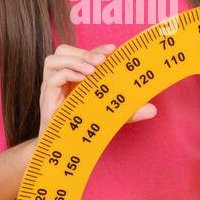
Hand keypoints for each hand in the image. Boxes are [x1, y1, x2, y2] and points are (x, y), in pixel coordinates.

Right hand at [38, 42, 156, 135]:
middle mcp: (61, 79)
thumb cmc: (84, 129)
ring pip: (53, 59)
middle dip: (84, 52)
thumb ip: (129, 112)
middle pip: (63, 50)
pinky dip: (67, 73)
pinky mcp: (46, 98)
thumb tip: (153, 109)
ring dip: (74, 60)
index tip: (114, 49)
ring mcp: (51, 88)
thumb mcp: (111, 116)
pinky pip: (52, 77)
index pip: (82, 54)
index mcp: (74, 77)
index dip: (96, 49)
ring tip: (92, 70)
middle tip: (102, 61)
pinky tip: (82, 80)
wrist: (63, 150)